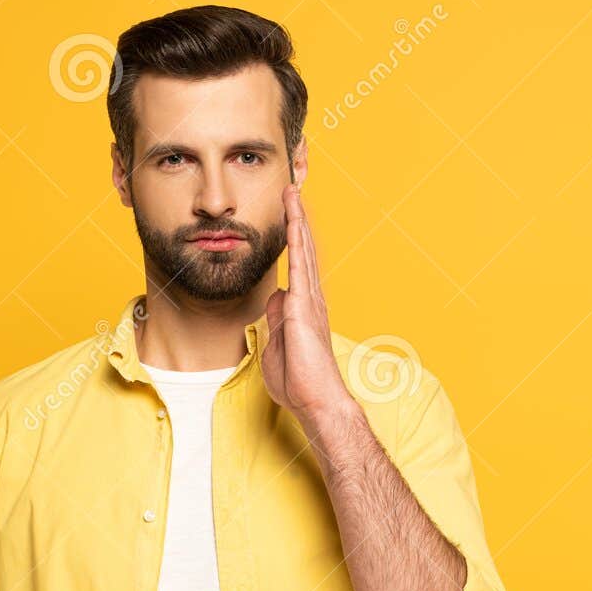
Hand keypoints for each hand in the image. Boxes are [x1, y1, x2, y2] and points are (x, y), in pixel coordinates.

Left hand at [261, 184, 354, 422]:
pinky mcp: (305, 306)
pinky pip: (300, 264)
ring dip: (297, 219)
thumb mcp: (276, 346)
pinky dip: (297, 239)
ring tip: (292, 192)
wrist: (316, 401)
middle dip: (296, 219)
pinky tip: (294, 217)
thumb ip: (275, 320)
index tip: (287, 216)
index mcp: (302, 308)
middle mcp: (311, 299)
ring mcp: (310, 300)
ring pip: (303, 250)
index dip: (292, 240)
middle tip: (291, 190)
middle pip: (302, 250)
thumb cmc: (299, 382)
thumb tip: (276, 298)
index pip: (296, 266)